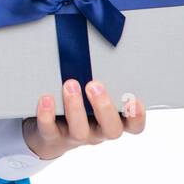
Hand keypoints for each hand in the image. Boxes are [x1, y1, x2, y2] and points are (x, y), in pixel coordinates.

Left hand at [22, 79, 146, 159]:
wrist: (48, 135)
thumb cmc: (77, 106)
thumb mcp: (92, 95)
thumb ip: (101, 80)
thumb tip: (103, 45)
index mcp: (112, 121)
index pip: (134, 126)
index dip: (136, 116)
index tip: (133, 99)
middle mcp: (98, 132)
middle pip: (111, 130)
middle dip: (104, 107)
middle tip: (94, 85)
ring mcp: (75, 137)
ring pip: (80, 131)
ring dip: (75, 107)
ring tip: (70, 85)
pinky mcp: (52, 138)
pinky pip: (50, 130)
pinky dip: (47, 115)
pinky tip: (46, 98)